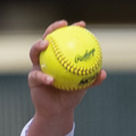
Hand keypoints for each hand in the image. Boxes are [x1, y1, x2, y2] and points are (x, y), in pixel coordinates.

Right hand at [25, 20, 106, 135]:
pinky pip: (37, 75)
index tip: (82, 24)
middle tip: (62, 25)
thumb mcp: (84, 86)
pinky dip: (44, 76)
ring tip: (46, 44)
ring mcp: (37, 66)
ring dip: (38, 45)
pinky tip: (51, 79)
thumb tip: (103, 73)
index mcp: (59, 56)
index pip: (65, 39)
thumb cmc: (71, 95)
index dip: (72, 29)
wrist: (58, 110)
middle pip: (47, 37)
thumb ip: (92, 79)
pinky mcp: (32, 79)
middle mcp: (47, 58)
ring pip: (34, 52)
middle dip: (53, 28)